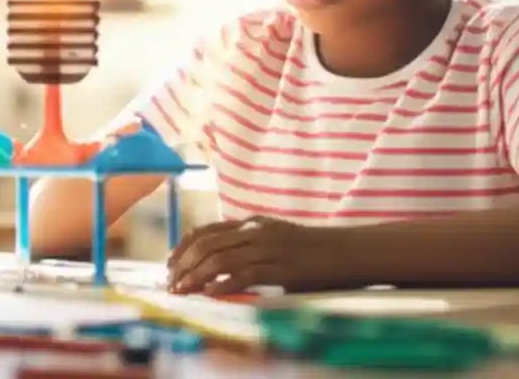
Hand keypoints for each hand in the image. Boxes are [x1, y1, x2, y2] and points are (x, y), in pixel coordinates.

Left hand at [166, 216, 340, 294]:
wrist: (349, 251)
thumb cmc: (314, 250)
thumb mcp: (277, 239)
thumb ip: (251, 247)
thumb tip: (222, 265)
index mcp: (253, 223)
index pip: (207, 231)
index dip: (183, 247)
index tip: (170, 265)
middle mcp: (256, 231)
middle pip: (207, 244)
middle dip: (183, 265)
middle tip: (171, 284)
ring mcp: (268, 248)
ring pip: (220, 259)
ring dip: (196, 277)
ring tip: (182, 291)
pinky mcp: (280, 268)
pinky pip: (244, 275)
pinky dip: (222, 284)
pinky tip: (209, 294)